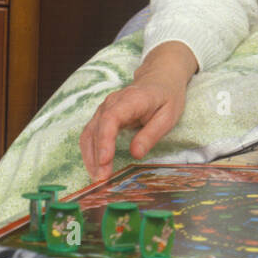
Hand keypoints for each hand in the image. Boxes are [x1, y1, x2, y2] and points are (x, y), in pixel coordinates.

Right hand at [79, 41, 196, 179]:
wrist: (160, 78)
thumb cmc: (167, 97)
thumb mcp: (168, 116)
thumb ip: (151, 134)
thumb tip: (136, 154)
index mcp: (131, 100)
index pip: (111, 119)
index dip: (105, 140)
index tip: (105, 160)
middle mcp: (112, 102)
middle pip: (97, 129)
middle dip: (97, 156)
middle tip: (102, 179)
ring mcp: (104, 108)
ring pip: (89, 133)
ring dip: (90, 157)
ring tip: (97, 178)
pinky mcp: (102, 116)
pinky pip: (91, 134)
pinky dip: (90, 151)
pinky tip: (95, 167)